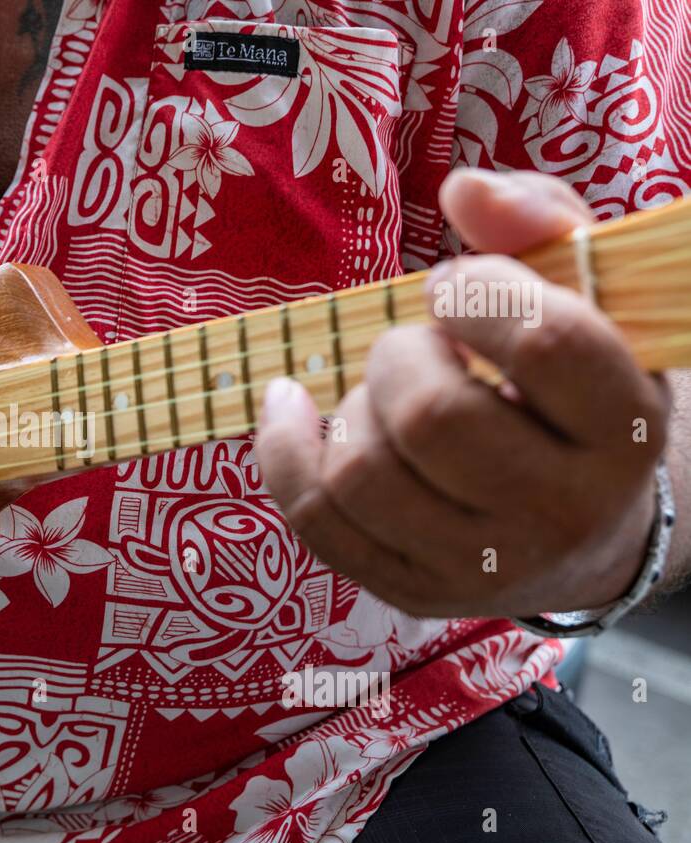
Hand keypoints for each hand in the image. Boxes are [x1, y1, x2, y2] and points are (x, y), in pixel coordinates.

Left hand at [257, 169, 668, 618]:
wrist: (585, 529)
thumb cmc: (572, 394)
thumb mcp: (588, 301)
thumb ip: (539, 224)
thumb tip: (463, 187)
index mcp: (627, 428)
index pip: (546, 344)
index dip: (477, 292)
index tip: (453, 286)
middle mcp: (562, 511)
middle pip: (432, 416)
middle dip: (398, 354)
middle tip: (416, 345)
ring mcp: (483, 565)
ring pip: (363, 473)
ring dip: (350, 407)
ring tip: (381, 393)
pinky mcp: (413, 589)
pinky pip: (314, 517)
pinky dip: (282, 449)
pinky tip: (291, 405)